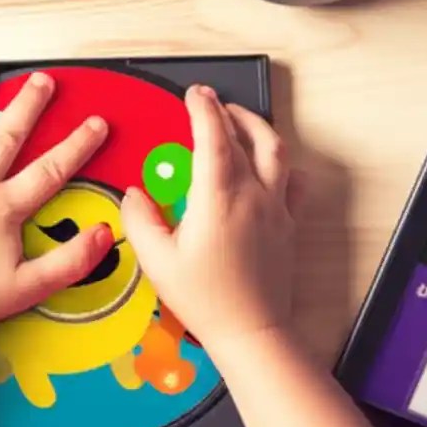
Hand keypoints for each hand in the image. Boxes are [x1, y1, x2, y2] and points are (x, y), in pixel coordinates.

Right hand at [121, 85, 297, 349]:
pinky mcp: (288, 225)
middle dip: (228, 112)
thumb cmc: (205, 300)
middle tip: (211, 102)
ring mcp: (276, 208)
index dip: (204, 109)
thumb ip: (141, 221)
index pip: (214, 137)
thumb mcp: (158, 262)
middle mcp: (253, 195)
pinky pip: (293, 182)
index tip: (194, 94)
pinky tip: (270, 165)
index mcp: (219, 197)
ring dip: (258, 129)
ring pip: (277, 152)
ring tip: (240, 122)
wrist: (253, 332)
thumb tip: (133, 195)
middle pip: (248, 136)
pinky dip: (281, 163)